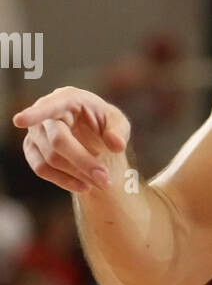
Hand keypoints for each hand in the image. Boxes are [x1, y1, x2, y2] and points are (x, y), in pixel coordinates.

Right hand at [12, 87, 129, 193]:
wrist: (93, 135)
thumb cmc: (104, 123)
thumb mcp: (117, 122)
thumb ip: (118, 131)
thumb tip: (116, 145)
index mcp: (67, 98)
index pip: (49, 106)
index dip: (35, 114)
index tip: (19, 121)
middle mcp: (46, 113)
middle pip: (58, 141)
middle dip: (83, 162)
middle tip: (106, 181)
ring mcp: (35, 132)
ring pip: (51, 159)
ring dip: (77, 175)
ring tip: (101, 182)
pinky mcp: (32, 150)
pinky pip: (42, 169)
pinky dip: (64, 181)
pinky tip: (84, 186)